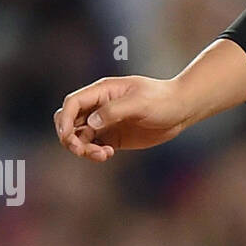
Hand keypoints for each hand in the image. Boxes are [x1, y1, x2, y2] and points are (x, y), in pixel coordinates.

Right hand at [53, 76, 192, 161]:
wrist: (181, 109)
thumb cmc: (162, 100)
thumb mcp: (140, 102)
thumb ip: (114, 110)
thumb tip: (91, 122)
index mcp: (102, 91)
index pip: (72, 103)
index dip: (64, 119)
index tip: (68, 136)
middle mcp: (99, 106)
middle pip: (69, 121)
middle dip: (69, 137)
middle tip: (82, 150)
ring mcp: (105, 121)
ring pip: (79, 136)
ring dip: (83, 148)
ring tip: (103, 154)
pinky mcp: (112, 136)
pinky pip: (93, 145)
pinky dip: (94, 152)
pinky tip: (108, 154)